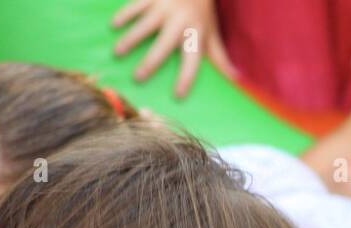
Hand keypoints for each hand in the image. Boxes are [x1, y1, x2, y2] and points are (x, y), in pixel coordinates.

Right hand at [111, 0, 238, 98]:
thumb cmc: (202, 13)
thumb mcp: (213, 34)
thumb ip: (220, 57)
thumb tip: (236, 79)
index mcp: (196, 36)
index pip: (192, 62)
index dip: (186, 78)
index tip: (177, 95)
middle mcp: (180, 23)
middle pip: (163, 46)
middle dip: (150, 63)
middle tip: (137, 79)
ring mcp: (164, 8)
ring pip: (144, 26)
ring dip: (130, 40)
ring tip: (117, 54)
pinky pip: (135, 6)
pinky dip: (124, 15)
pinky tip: (113, 25)